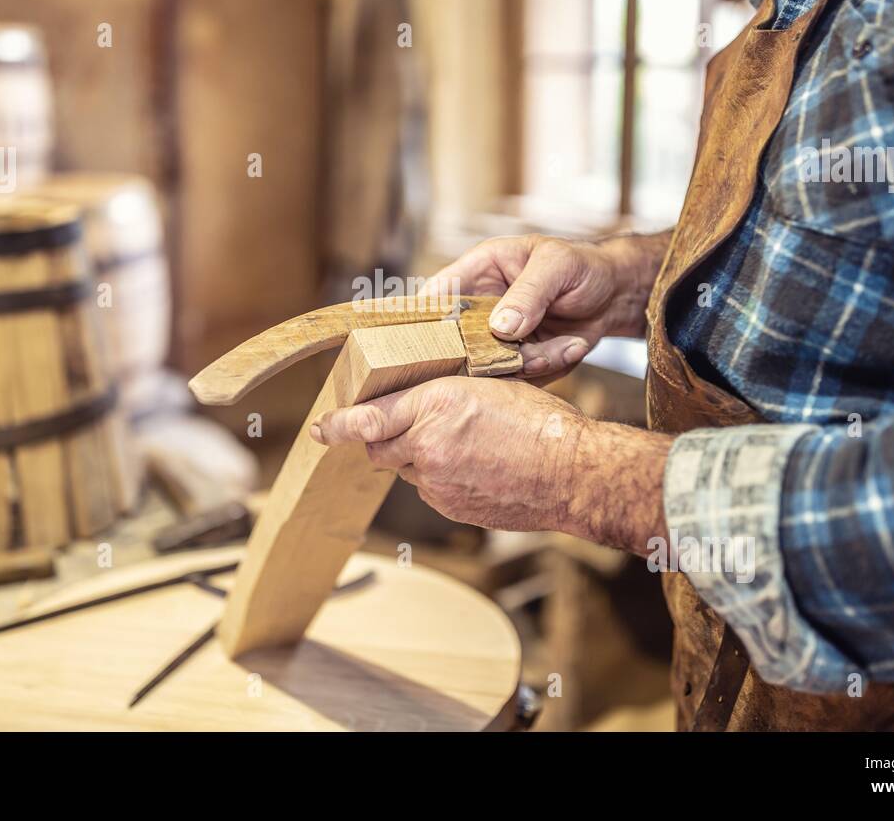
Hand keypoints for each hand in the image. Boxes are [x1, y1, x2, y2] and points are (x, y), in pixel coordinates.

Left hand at [310, 375, 672, 551]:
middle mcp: (428, 444)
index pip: (368, 417)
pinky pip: (431, 490)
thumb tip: (417, 398)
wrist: (572, 473)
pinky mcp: (450, 507)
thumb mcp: (488, 385)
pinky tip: (475, 469)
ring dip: (419, 458)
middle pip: (380, 449)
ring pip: (407, 470)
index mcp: (436, 404)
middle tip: (408, 429)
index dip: (339, 424)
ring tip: (462, 447)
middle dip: (386, 439)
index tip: (321, 427)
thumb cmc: (540, 423)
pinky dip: (441, 479)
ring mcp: (437, 482)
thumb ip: (443, 394)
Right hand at [421, 232, 669, 382]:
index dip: (426, 321)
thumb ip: (529, 293)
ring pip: (491, 365)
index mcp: (478, 271)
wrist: (615, 294)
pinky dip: (550, 366)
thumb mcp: (558, 266)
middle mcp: (480, 308)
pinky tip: (574, 345)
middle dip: (489, 355)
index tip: (434, 345)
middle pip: (456, 342)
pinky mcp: (518, 360)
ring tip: (567, 344)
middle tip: (526, 353)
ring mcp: (497, 338)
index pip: (435, 296)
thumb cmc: (582, 265)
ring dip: (530, 362)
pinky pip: (521, 376)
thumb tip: (499, 327)